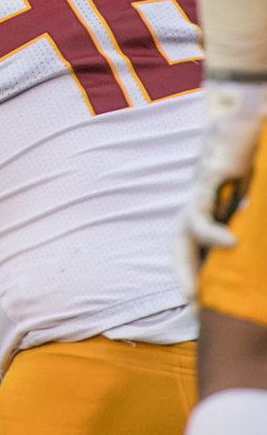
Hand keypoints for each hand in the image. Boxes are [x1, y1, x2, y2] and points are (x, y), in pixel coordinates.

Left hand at [175, 81, 263, 298]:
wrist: (245, 119)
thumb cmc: (252, 160)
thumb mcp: (250, 201)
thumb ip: (248, 223)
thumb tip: (247, 242)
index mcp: (209, 214)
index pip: (198, 254)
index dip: (198, 282)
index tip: (203, 313)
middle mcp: (198, 208)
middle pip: (181, 252)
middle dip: (185, 283)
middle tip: (193, 314)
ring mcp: (199, 197)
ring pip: (184, 239)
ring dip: (191, 267)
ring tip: (200, 295)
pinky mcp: (205, 183)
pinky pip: (202, 213)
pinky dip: (213, 230)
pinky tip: (232, 242)